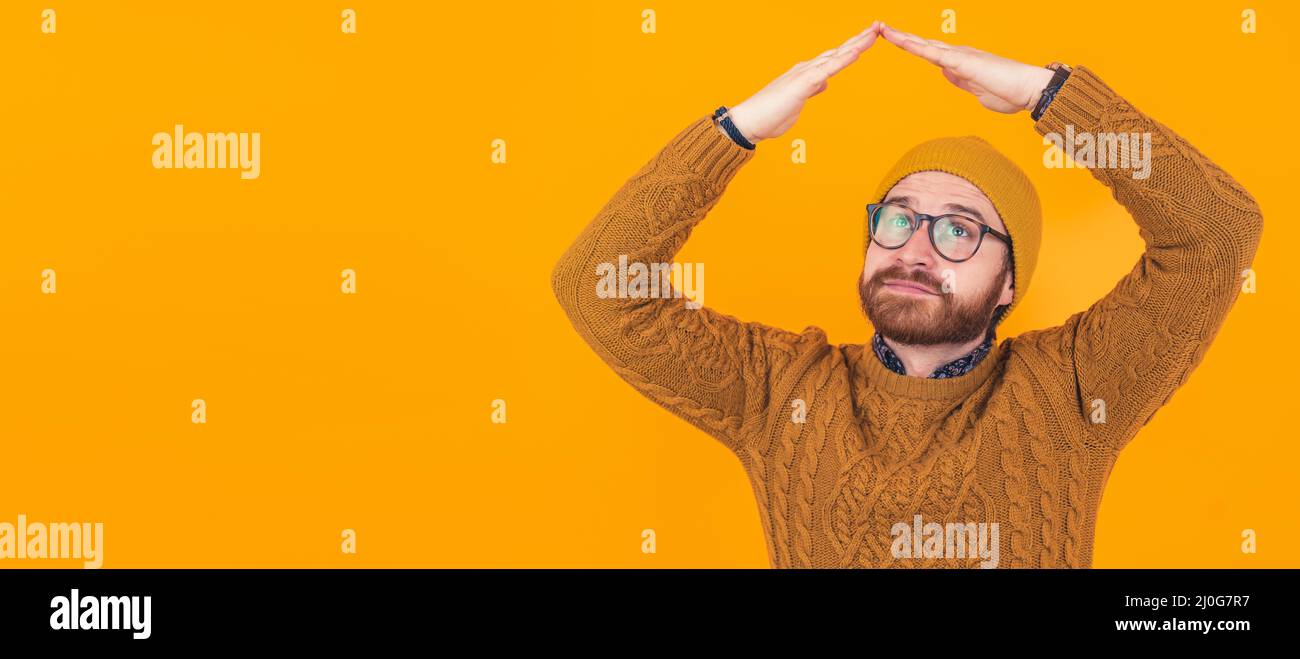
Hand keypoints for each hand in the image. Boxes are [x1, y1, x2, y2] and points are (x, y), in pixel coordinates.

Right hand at [725, 21, 881, 142]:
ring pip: (836, 56)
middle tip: (877, 28)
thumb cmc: (769, 115)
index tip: (868, 40)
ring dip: (856, 44)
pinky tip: (856, 52)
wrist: (748, 121)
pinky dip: (843, 60)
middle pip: (839, 51)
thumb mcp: (797, 102)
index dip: (852, 48)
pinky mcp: (803, 84)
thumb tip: (824, 84)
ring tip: (873, 34)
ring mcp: (805, 74)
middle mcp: (806, 69)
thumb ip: (811, 90)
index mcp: (806, 74)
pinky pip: (828, 70)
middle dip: (859, 40)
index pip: (834, 58)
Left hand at [879, 23, 1054, 113]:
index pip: (929, 52)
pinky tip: (902, 42)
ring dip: (903, 38)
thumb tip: (948, 74)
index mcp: (960, 63)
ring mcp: (960, 57)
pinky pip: (934, 54)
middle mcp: (958, 54)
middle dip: (901, 37)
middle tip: (881, 28)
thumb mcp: (977, 91)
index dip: (912, 46)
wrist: (1029, 90)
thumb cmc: (1009, 93)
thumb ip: (962, 82)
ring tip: (883, 30)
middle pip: (923, 44)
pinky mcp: (963, 62)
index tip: (895, 41)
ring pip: (924, 45)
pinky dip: (917, 48)